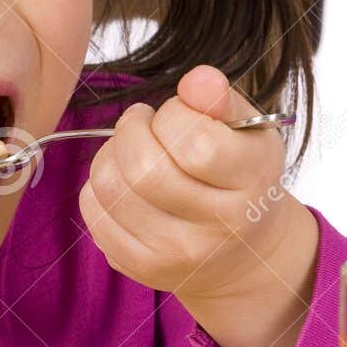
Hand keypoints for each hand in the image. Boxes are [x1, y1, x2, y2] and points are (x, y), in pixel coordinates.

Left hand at [78, 65, 318, 346]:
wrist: (240, 253)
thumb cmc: (240, 177)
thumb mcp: (248, 131)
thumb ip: (222, 99)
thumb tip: (197, 80)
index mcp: (253, 182)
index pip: (194, 140)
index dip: (175, 114)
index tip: (179, 114)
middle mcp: (219, 226)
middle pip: (144, 167)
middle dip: (133, 129)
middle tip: (144, 123)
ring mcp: (176, 253)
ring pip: (111, 185)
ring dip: (111, 152)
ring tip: (132, 147)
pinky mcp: (139, 266)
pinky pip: (94, 209)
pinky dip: (99, 183)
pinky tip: (124, 180)